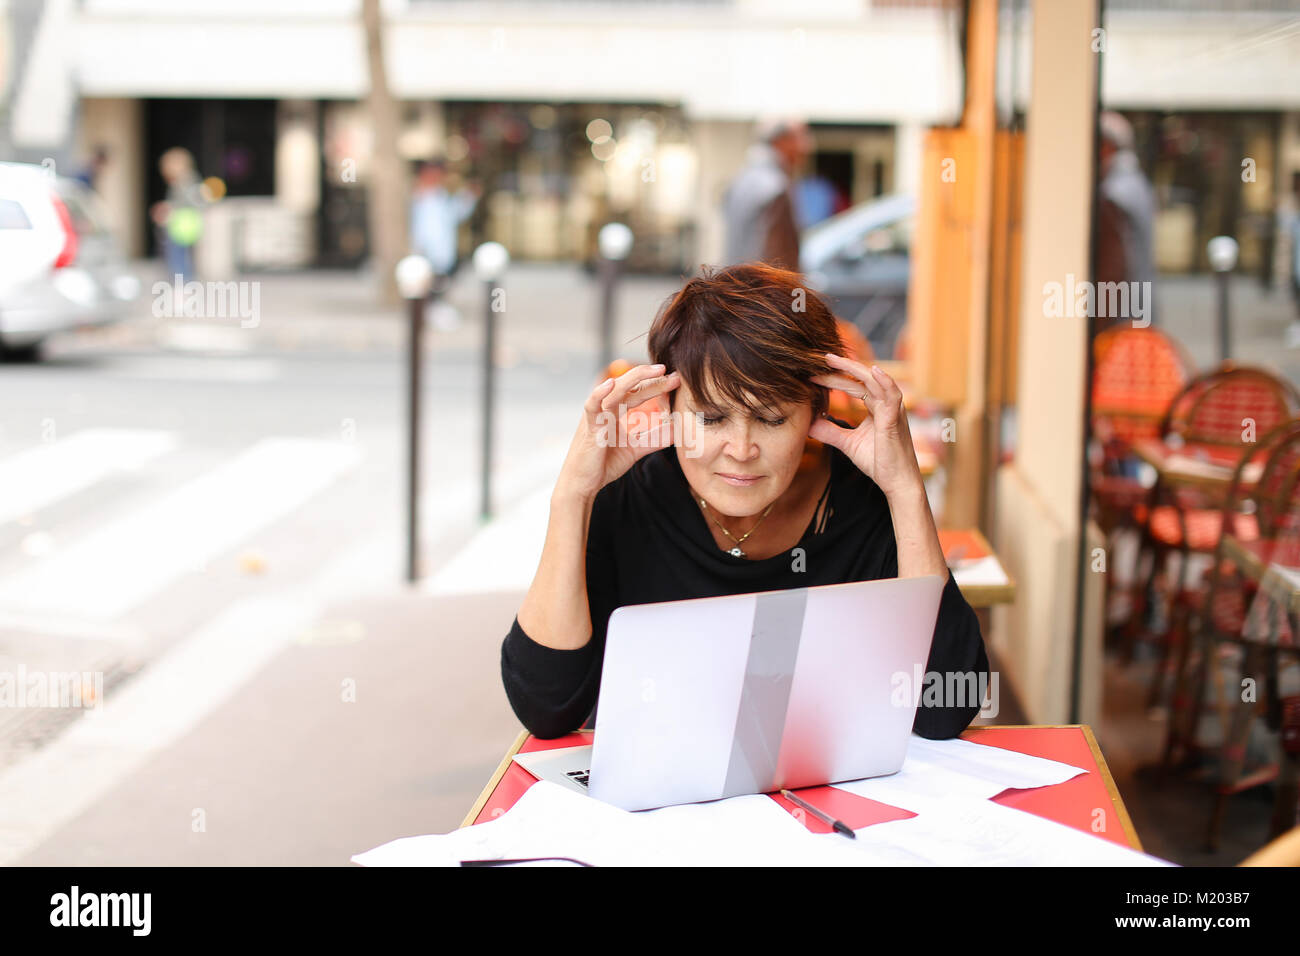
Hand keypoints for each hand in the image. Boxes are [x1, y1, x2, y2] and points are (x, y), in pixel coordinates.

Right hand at [556, 363, 679, 501]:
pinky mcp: (589, 428)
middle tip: (674, 375)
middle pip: (631, 387)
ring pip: (616, 390)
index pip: (638, 392)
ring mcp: (596, 416)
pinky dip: (599, 394)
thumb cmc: (603, 465)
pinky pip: (592, 406)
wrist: (582, 485)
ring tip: (657, 372)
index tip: (675, 381)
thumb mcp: (635, 449)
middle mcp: (605, 409)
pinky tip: (611, 384)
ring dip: (636, 379)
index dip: (656, 385)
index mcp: (615, 411)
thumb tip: (677, 430)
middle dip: (653, 379)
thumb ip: (653, 439)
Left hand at [809, 353, 923, 499]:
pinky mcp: (895, 420)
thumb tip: (809, 424)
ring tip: (834, 359)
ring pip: (874, 381)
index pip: (853, 386)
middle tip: (820, 357)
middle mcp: (885, 404)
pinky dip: (885, 382)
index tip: (813, 373)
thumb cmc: (879, 462)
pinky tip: (874, 371)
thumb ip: (830, 432)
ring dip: (854, 368)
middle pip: (861, 379)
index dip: (834, 378)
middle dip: (841, 367)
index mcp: (875, 408)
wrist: (897, 482)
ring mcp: (892, 410)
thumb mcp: (848, 443)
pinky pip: (892, 396)